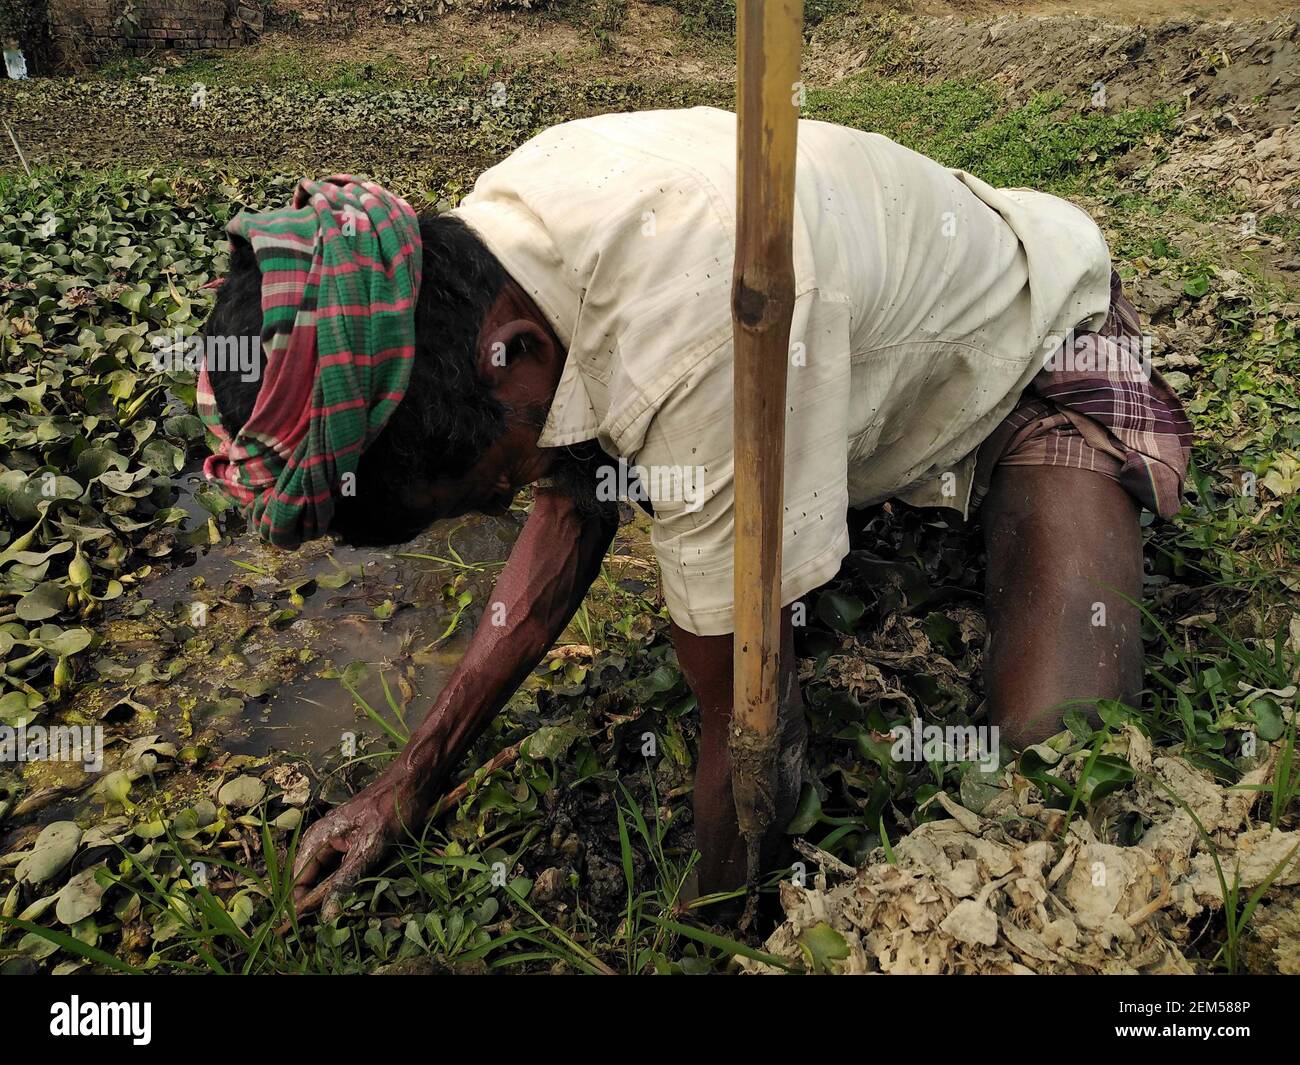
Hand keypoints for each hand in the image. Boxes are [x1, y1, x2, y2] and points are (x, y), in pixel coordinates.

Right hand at [291, 768, 425, 922]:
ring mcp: (339, 842)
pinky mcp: (355, 845)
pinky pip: (344, 870)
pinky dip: (347, 884)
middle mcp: (324, 839)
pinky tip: (353, 896)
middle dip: (315, 901)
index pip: (298, 877)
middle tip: (323, 925)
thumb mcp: (370, 846)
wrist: (413, 782)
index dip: (298, 903)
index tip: (302, 926)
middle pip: (311, 878)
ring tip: (336, 915)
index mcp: (319, 836)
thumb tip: (326, 913)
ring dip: (332, 894)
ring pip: (328, 876)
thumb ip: (346, 879)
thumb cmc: (392, 808)